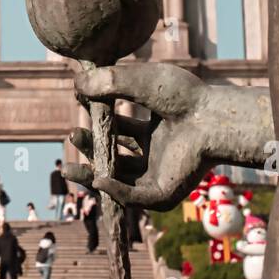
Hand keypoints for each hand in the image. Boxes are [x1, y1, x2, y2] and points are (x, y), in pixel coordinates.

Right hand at [66, 62, 272, 209]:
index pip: (121, 128)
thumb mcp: (139, 82)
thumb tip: (77, 83)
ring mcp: (162, 172)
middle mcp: (159, 151)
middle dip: (91, 149)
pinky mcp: (165, 192)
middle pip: (117, 155)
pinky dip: (115, 191)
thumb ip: (107, 82)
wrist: (210, 119)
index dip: (100, 121)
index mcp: (157, 128)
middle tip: (72, 136)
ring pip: (120, 180)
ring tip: (68, 168)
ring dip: (93, 176)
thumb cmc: (183, 97)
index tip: (81, 104)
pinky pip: (134, 196)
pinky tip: (99, 179)